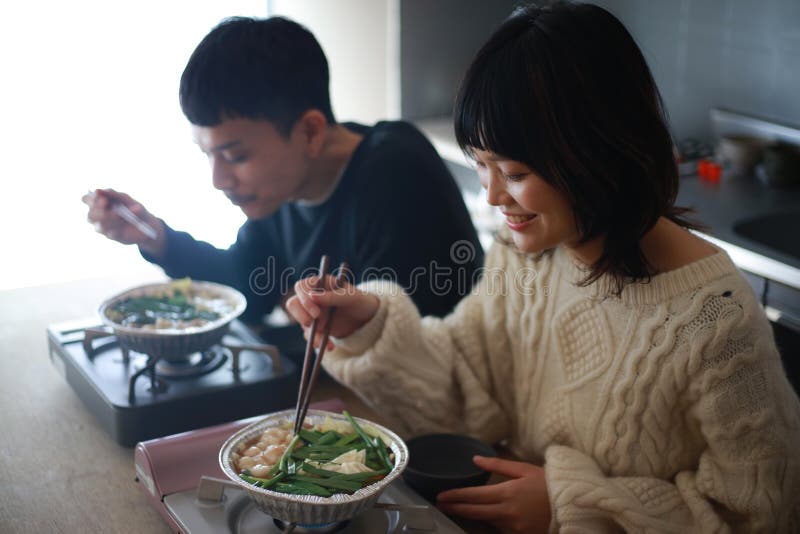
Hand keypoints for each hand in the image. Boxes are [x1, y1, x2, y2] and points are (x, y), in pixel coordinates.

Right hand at [82, 188, 165, 256]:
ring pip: (99, 225)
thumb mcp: (126, 199)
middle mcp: (99, 216)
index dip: (90, 198)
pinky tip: (123, 223)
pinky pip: (111, 233)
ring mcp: (105, 228)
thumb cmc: (133, 208)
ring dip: (109, 218)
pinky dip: (118, 228)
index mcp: (99, 204)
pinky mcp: (113, 236)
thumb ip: (113, 194)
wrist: (148, 223)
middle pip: (90, 215)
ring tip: (119, 214)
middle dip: (97, 209)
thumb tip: (97, 190)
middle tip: (105, 202)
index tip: (98, 195)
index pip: (86, 200)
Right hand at [285, 275, 379, 350]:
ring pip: (302, 323)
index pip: (301, 287)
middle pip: (293, 304)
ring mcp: (312, 313)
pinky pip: (310, 336)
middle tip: (311, 324)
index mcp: (320, 283)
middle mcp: (312, 297)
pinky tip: (330, 346)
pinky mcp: (315, 328)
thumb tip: (312, 296)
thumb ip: (333, 296)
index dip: (305, 300)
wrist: (367, 319)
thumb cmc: (360, 301)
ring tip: (323, 342)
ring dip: (311, 333)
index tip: (316, 313)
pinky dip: (318, 342)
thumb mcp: (352, 297)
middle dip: (300, 315)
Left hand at [436, 456, 550, 533]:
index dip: (456, 497)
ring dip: (479, 514)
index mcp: (507, 492)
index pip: (474, 496)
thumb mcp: (524, 469)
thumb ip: (497, 466)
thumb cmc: (549, 484)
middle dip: (457, 508)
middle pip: (475, 512)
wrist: (573, 504)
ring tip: (465, 507)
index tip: (441, 497)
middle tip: (442, 506)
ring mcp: (514, 527)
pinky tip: (494, 514)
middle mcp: (508, 512)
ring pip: (488, 520)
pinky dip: (496, 521)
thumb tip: (475, 460)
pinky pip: (502, 528)